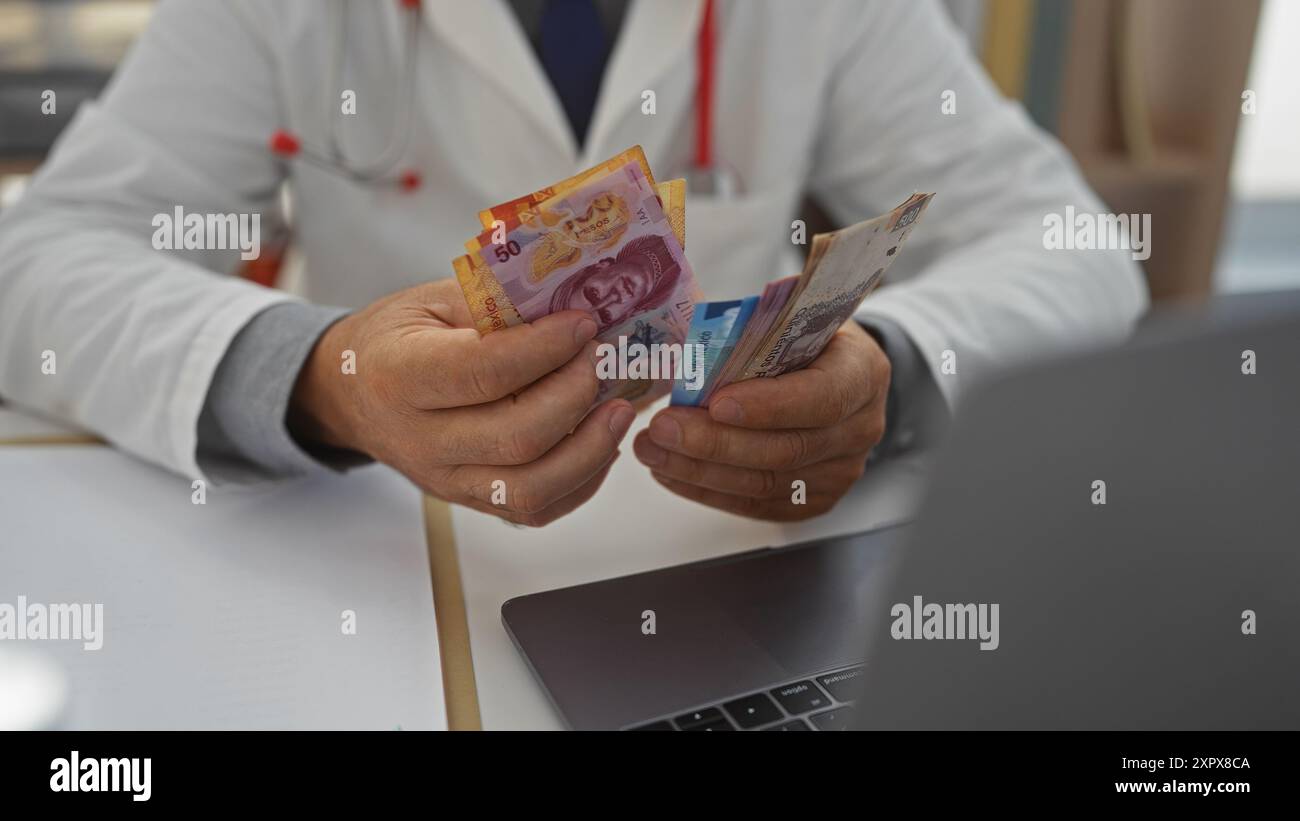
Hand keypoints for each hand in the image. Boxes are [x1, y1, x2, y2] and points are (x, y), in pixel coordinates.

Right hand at [290, 279, 634, 526]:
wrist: (350, 393)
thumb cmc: (396, 338)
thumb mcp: (432, 300)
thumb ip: (496, 303)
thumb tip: (571, 305)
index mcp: (402, 377)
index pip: (485, 373)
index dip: (546, 349)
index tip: (583, 324)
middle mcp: (422, 440)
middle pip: (518, 437)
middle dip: (577, 395)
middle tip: (604, 359)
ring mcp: (446, 480)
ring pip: (531, 488)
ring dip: (591, 448)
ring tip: (620, 407)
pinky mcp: (469, 501)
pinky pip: (534, 510)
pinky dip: (581, 480)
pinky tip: (600, 441)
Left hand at [633, 320, 888, 519]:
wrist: (838, 377)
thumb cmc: (807, 340)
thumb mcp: (794, 318)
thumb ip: (758, 332)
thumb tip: (693, 345)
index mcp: (862, 373)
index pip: (820, 397)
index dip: (768, 405)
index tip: (715, 404)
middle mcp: (860, 429)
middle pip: (784, 449)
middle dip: (715, 442)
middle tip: (661, 429)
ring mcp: (841, 472)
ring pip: (765, 482)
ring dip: (699, 469)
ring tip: (651, 449)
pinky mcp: (815, 500)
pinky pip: (757, 503)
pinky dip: (708, 490)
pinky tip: (671, 471)